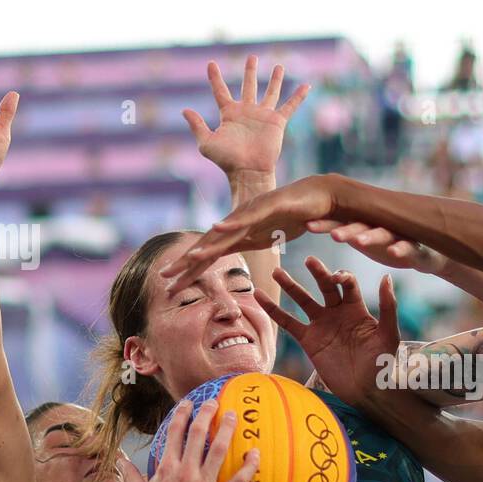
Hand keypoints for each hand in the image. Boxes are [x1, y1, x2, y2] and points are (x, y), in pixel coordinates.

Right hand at [131, 402, 259, 481]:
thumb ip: (131, 477)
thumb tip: (119, 462)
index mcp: (166, 469)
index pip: (174, 433)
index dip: (182, 414)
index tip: (188, 403)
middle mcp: (185, 472)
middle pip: (198, 434)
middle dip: (206, 413)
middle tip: (214, 402)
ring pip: (219, 450)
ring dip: (227, 430)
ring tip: (234, 416)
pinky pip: (238, 481)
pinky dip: (248, 466)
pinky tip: (255, 452)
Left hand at [159, 175, 339, 292]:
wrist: (319, 194)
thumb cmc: (295, 215)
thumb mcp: (269, 238)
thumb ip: (252, 246)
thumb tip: (242, 260)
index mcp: (240, 235)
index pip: (210, 256)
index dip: (190, 272)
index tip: (171, 287)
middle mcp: (240, 223)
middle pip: (209, 247)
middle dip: (186, 264)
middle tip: (164, 278)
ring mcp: (252, 214)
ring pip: (224, 233)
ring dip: (205, 246)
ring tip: (186, 259)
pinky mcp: (269, 206)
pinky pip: (248, 217)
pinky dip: (233, 223)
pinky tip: (217, 227)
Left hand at [182, 55, 308, 178]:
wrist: (248, 171)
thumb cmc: (226, 160)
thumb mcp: (206, 142)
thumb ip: (197, 125)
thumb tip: (185, 110)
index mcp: (229, 114)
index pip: (220, 90)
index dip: (215, 77)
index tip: (211, 63)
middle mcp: (247, 112)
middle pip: (248, 86)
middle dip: (250, 71)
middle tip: (251, 57)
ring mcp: (263, 116)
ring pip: (270, 92)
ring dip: (275, 79)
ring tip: (278, 66)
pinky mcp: (277, 122)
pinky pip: (290, 106)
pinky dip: (298, 96)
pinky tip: (306, 86)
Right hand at [253, 256, 400, 405]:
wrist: (366, 390)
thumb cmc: (382, 363)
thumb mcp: (389, 334)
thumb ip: (389, 307)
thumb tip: (386, 277)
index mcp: (357, 308)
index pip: (347, 285)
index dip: (342, 277)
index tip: (337, 278)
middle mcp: (337, 312)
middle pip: (325, 286)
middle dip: (318, 273)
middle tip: (310, 260)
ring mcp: (321, 325)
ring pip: (303, 300)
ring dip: (291, 285)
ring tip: (276, 271)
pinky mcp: (308, 340)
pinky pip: (287, 322)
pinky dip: (273, 310)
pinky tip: (260, 295)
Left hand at [305, 220, 447, 275]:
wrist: (428, 255)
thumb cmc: (390, 246)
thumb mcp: (365, 240)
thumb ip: (344, 233)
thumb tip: (311, 230)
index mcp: (364, 228)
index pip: (342, 223)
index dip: (326, 224)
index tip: (308, 225)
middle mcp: (379, 228)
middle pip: (360, 227)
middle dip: (346, 230)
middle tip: (333, 235)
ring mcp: (398, 236)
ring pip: (383, 235)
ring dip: (371, 237)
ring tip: (359, 241)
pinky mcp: (416, 249)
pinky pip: (408, 248)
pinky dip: (401, 249)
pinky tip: (394, 252)